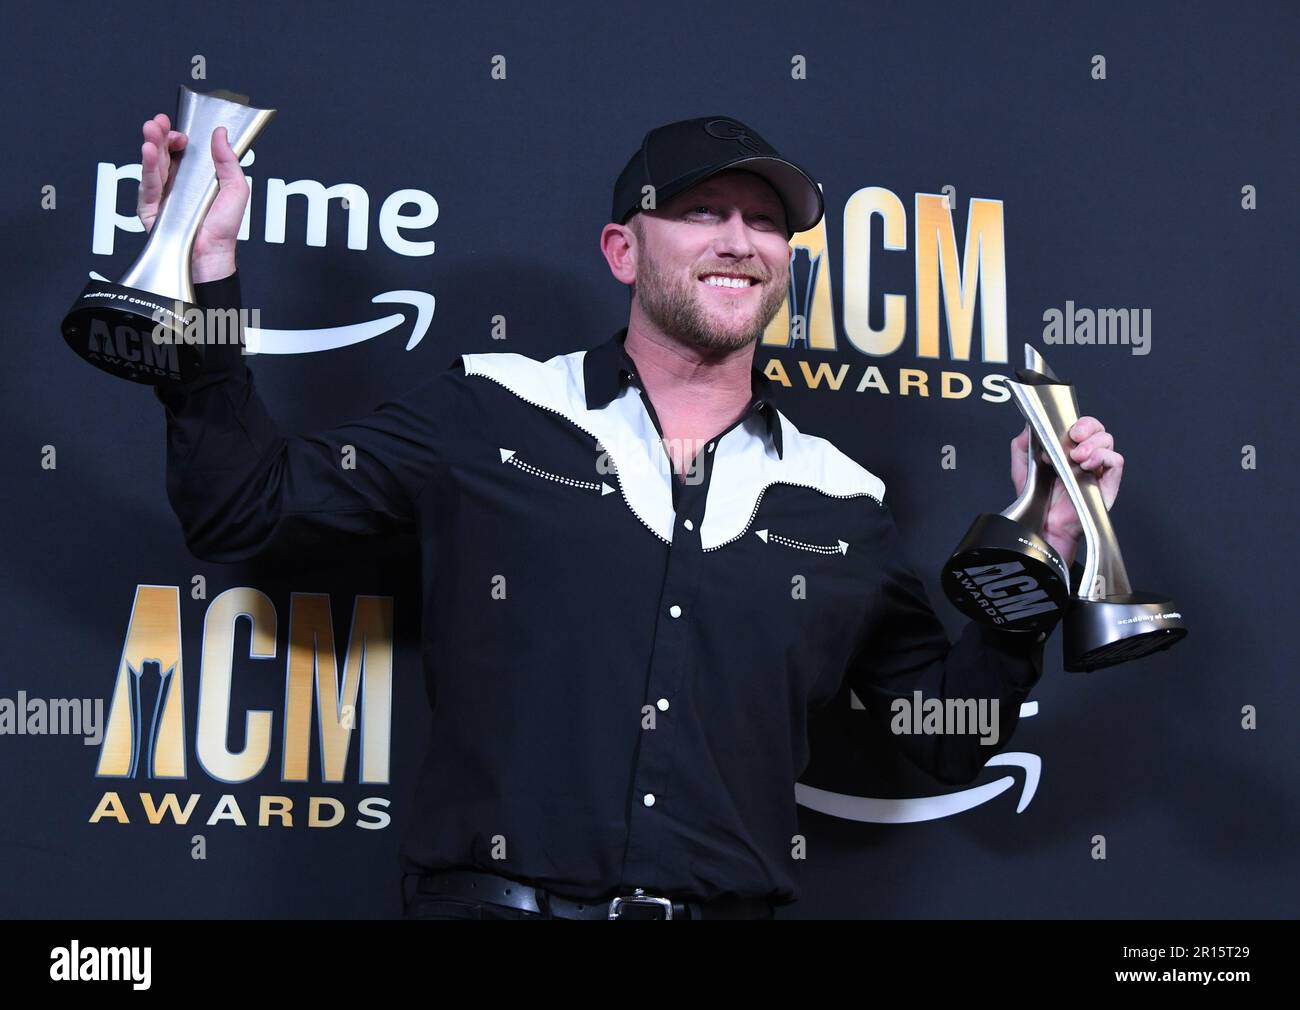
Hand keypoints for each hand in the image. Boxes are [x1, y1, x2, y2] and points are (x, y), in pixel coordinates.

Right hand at [138, 113, 249, 282]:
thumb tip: (221, 134)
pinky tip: (148, 151)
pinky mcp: (149, 207)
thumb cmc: (224, 228)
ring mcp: (162, 194)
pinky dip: (146, 165)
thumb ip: (228, 161)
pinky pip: (147, 183)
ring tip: (150, 130)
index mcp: (195, 177)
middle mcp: (176, 183)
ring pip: (153, 163)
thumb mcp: (236, 189)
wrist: (211, 254)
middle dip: (160, 134)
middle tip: (158, 122)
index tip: (181, 131)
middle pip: (164, 152)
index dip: (178, 137)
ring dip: (151, 143)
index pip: (181, 150)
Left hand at [1009, 416, 1124, 568]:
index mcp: (1068, 449)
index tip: (1064, 430)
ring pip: (1108, 441)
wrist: (1042, 525)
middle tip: (1073, 438)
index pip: (1082, 425)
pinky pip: (1116, 462)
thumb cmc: (1036, 499)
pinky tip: (1087, 465)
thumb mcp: (1023, 466)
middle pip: (1098, 429)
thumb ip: (1024, 444)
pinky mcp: (1107, 484)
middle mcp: (1086, 457)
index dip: (1076, 422)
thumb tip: (1030, 425)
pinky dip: (1104, 457)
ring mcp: (1098, 469)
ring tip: (1076, 456)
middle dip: (1087, 427)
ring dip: (1092, 443)